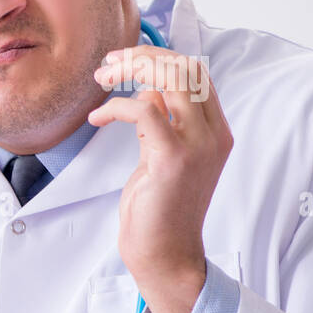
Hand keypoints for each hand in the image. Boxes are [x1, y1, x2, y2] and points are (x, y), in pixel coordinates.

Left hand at [87, 46, 233, 312]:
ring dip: (131, 71)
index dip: (159, 57)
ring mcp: (197, 146)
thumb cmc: (158, 209)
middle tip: (107, 65)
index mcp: (216, 131)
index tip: (123, 60)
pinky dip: (114, 107)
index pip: (196, 72)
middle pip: (186, 67)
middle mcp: (213, 134)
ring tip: (101, 79)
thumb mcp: (161, 155)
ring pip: (171, 79)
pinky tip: (96, 119)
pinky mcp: (173, 159)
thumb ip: (160, 121)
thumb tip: (144, 88)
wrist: (165, 255)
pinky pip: (143, 109)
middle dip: (143, 56)